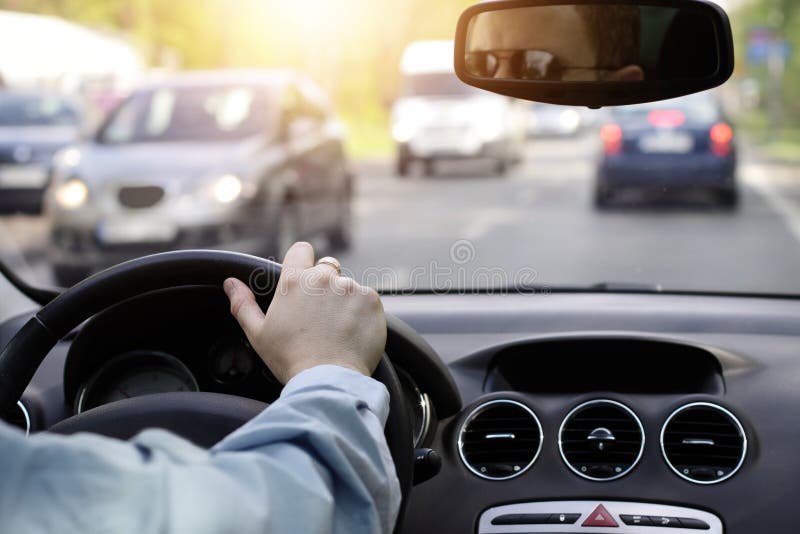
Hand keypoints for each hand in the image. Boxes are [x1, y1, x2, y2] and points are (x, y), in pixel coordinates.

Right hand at [223, 242, 385, 383]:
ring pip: (348, 287)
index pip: (301, 250)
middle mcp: (324, 278)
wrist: (328, 381)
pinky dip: (362, 313)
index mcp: (295, 282)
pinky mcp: (372, 301)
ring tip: (337, 331)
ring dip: (345, 301)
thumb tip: (231, 283)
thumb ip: (243, 304)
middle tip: (320, 316)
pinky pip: (367, 300)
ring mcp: (351, 288)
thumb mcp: (258, 334)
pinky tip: (352, 334)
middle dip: (325, 286)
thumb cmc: (290, 360)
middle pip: (327, 268)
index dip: (303, 262)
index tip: (303, 281)